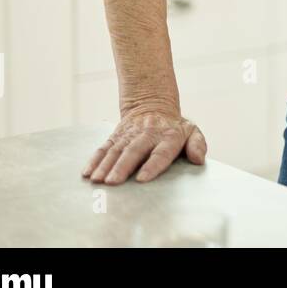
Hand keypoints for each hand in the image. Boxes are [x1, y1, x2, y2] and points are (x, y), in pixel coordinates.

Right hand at [81, 104, 206, 184]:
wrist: (153, 105)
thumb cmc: (174, 127)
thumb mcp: (192, 131)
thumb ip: (198, 144)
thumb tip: (198, 159)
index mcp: (169, 136)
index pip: (161, 152)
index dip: (152, 165)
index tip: (142, 179)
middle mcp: (148, 134)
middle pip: (134, 151)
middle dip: (122, 167)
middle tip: (113, 182)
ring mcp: (129, 134)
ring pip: (116, 150)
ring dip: (105, 166)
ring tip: (98, 180)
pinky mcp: (115, 136)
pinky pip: (104, 148)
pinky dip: (94, 160)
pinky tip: (87, 172)